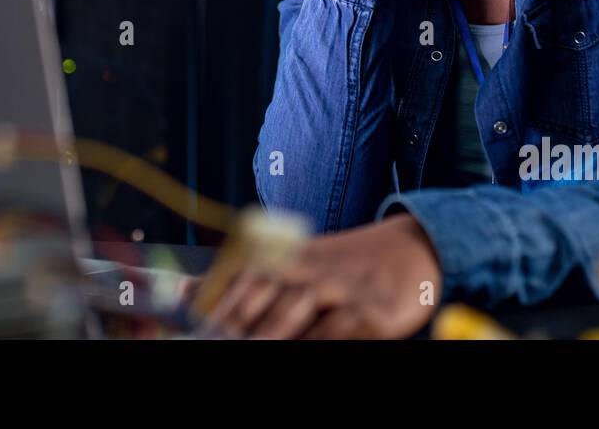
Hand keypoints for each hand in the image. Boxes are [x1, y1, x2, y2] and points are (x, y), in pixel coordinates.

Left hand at [200, 214, 442, 338]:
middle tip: (221, 345)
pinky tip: (305, 349)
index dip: (216, 313)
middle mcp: (310, 267)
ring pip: (294, 320)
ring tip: (252, 349)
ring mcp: (340, 289)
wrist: (413, 248)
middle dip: (237, 331)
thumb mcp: (297, 259)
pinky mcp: (370, 314)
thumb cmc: (344, 263)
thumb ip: (244, 277)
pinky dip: (317, 345)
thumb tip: (185, 291)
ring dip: (270, 339)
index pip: (240, 283)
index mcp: (287, 253)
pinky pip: (336, 334)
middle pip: (261, 304)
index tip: (199, 333)